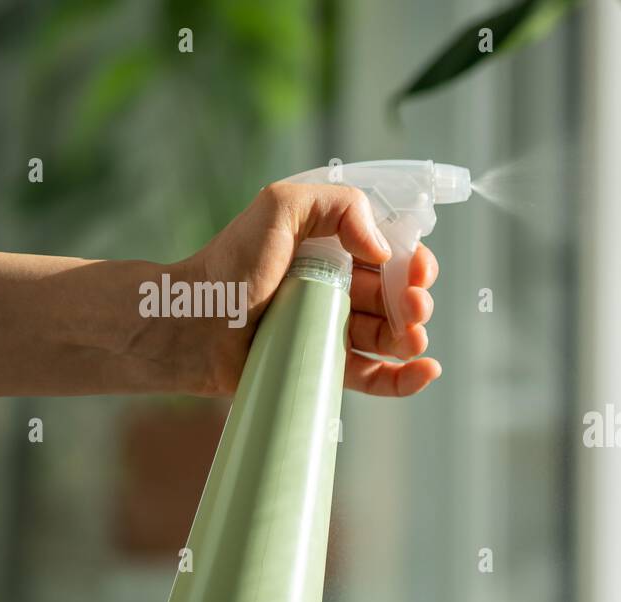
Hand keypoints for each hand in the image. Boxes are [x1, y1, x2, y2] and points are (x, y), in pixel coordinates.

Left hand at [184, 181, 441, 396]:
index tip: (414, 273)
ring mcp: (335, 330)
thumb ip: (338, 205)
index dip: (414, 264)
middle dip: (415, 302)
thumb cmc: (229, 264)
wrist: (193, 323)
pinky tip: (427, 372)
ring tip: (411, 339)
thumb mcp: (281, 206)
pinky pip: (378, 377)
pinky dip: (408, 378)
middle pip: (399, 298)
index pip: (394, 256)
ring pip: (393, 337)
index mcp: (336, 249)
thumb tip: (382, 251)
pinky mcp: (327, 368)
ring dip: (414, 338)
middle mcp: (340, 288)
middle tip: (411, 307)